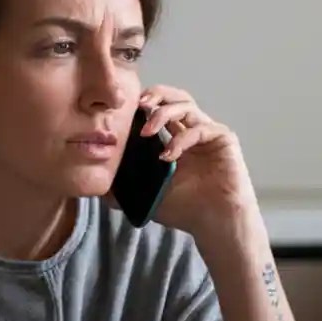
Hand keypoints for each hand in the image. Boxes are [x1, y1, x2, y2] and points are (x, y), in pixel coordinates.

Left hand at [130, 85, 258, 236]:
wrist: (215, 225)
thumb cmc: (186, 210)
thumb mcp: (147, 195)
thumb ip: (125, 186)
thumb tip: (97, 185)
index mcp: (176, 139)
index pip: (159, 109)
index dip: (143, 105)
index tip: (124, 112)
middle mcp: (192, 131)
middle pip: (174, 97)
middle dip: (155, 96)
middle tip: (138, 105)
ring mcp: (208, 133)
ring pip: (186, 105)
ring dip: (163, 113)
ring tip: (146, 131)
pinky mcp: (223, 138)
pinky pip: (199, 129)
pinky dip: (180, 139)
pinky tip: (167, 156)